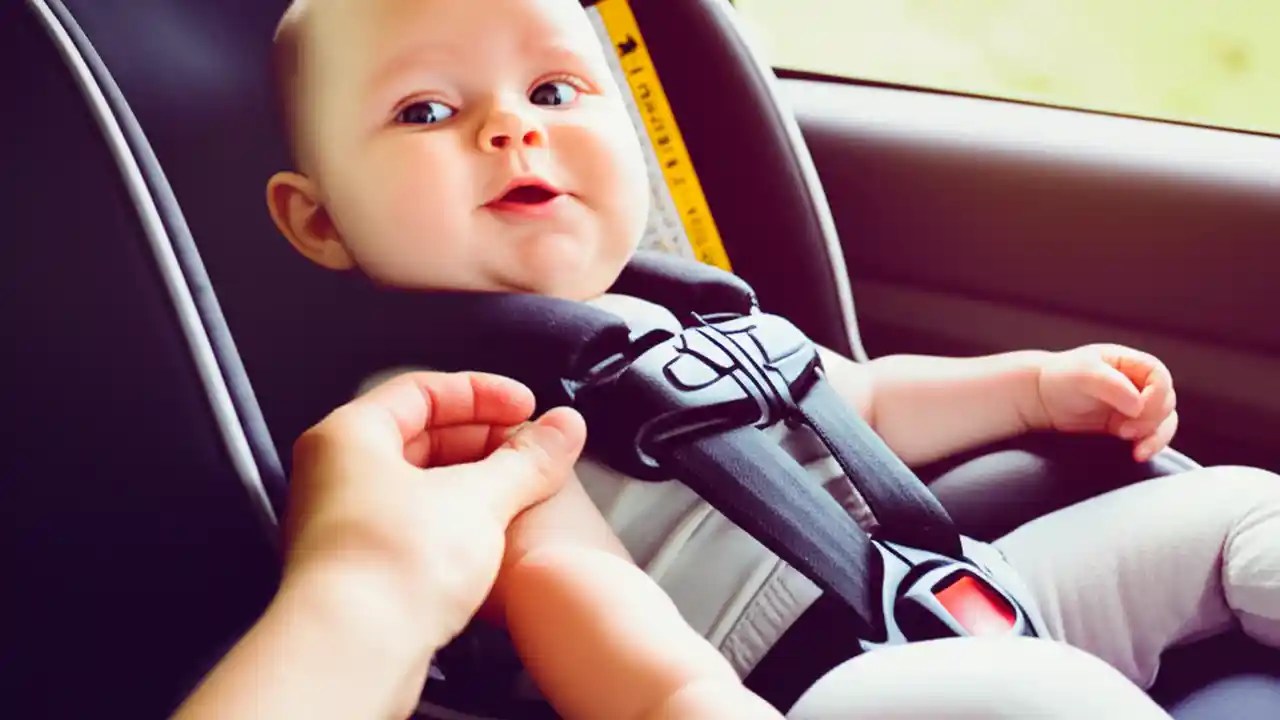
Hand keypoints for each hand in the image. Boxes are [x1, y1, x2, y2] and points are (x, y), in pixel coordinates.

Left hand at [283, 371, 586, 655]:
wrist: (353, 651)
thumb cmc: (386, 567)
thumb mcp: (479, 498)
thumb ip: (529, 458)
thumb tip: (561, 429)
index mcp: (349, 435)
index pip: (423, 390)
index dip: (483, 393)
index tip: (525, 407)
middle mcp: (336, 475)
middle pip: (421, 435)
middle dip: (485, 441)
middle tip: (532, 450)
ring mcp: (346, 524)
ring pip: (421, 485)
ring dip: (475, 483)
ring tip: (522, 493)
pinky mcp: (364, 569)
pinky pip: (415, 527)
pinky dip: (457, 521)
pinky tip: (491, 537)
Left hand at [1036, 344, 1177, 461]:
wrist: (1040, 398)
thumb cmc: (1061, 378)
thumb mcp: (1084, 373)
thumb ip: (1113, 386)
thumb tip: (1138, 405)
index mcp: (1132, 364)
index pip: (1160, 377)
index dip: (1155, 396)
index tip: (1134, 409)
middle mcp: (1139, 384)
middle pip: (1166, 403)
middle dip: (1151, 420)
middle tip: (1123, 430)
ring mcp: (1136, 407)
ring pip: (1164, 423)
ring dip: (1155, 438)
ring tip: (1136, 451)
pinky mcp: (1128, 427)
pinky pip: (1150, 437)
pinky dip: (1149, 447)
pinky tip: (1137, 455)